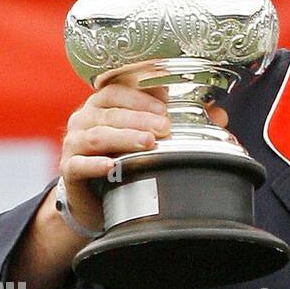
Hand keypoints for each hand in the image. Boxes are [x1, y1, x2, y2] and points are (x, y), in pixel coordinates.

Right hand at [8, 81, 228, 288]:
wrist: (96, 199)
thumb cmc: (124, 160)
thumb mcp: (151, 139)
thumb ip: (182, 123)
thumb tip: (220, 114)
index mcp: (103, 105)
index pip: (118, 89)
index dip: (142, 94)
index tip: (167, 103)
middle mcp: (85, 119)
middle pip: (110, 111)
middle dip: (140, 117)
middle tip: (165, 127)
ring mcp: (75, 143)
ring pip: (98, 135)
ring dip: (124, 137)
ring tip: (148, 143)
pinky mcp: (69, 169)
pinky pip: (79, 164)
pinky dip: (95, 164)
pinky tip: (112, 166)